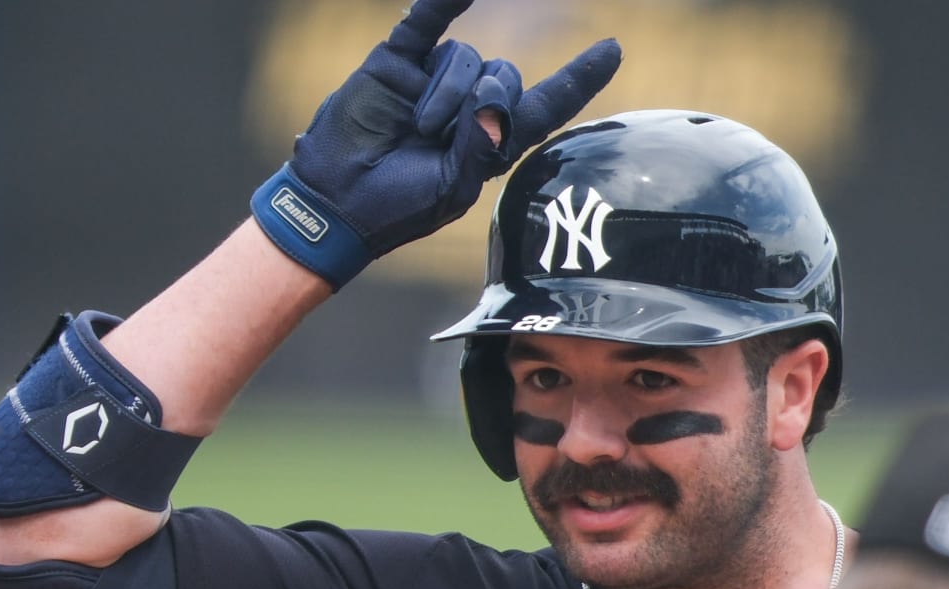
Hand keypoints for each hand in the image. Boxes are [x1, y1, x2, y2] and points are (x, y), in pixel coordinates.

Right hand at [250, 0, 620, 288]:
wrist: (335, 203)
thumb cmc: (396, 207)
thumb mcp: (451, 188)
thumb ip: (480, 146)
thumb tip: (492, 103)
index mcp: (489, 141)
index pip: (544, 105)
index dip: (577, 79)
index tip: (613, 50)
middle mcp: (466, 105)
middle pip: (505, 75)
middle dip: (488, 100)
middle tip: (446, 132)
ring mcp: (431, 80)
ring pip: (466, 59)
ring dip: (448, 94)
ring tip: (419, 127)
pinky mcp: (396, 61)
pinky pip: (427, 20)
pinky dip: (442, 1)